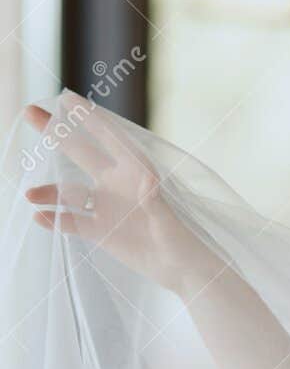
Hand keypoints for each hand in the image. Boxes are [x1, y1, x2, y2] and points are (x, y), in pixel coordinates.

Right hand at [22, 94, 190, 287]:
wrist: (180, 272)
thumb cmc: (181, 243)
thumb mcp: (170, 222)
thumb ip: (156, 201)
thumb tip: (149, 180)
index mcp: (136, 172)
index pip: (108, 137)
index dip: (88, 117)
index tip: (66, 97)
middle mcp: (115, 183)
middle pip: (80, 152)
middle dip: (55, 132)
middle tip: (29, 111)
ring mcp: (105, 206)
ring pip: (68, 192)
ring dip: (48, 191)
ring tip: (30, 195)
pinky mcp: (99, 231)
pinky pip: (70, 222)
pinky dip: (54, 219)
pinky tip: (39, 218)